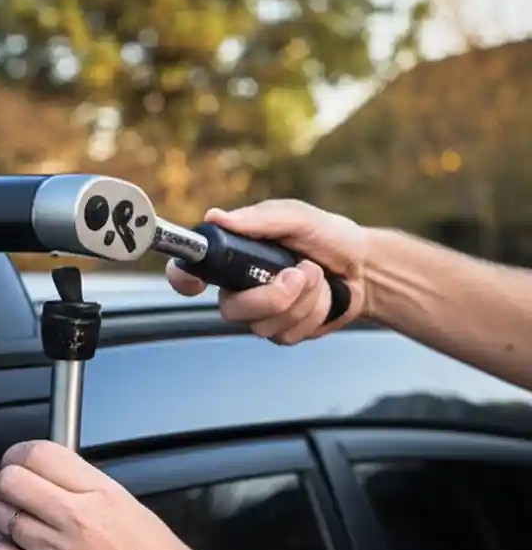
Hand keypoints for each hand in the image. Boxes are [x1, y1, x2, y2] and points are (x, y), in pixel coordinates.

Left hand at [0, 440, 246, 549]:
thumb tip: (56, 481)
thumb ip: (91, 492)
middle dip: (6, 484)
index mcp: (104, 496)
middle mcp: (80, 522)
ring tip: (18, 524)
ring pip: (2, 519)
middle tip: (13, 492)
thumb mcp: (136, 513)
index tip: (16, 460)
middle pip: (11, 482)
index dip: (18, 454)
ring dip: (3, 519)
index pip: (39, 454)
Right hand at [166, 199, 369, 344]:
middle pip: (231, 309)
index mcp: (234, 256)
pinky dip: (313, 313)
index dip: (184, 279)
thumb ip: (258, 219)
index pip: (189, 273)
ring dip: (301, 300)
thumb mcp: (297, 218)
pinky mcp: (282, 332)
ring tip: (316, 276)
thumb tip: (215, 216)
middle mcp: (239, 288)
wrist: (366, 268)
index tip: (198, 280)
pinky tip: (322, 297)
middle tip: (298, 274)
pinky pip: (287, 334)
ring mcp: (260, 313)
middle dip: (271, 296)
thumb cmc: (328, 236)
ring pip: (263, 325)